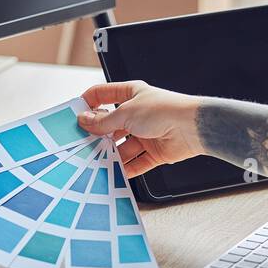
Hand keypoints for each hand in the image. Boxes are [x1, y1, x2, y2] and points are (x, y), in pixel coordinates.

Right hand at [77, 81, 203, 177]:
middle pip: (111, 125)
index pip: (103, 94)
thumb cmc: (165, 110)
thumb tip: (84, 120)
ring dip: (111, 154)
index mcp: (132, 94)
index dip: (88, 103)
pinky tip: (115, 173)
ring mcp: (146, 133)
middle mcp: (138, 113)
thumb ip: (103, 121)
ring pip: (122, 147)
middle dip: (98, 135)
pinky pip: (136, 163)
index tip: (74, 114)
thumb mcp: (126, 113)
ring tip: (97, 161)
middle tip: (82, 143)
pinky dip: (126, 169)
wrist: (193, 127)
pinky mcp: (155, 152)